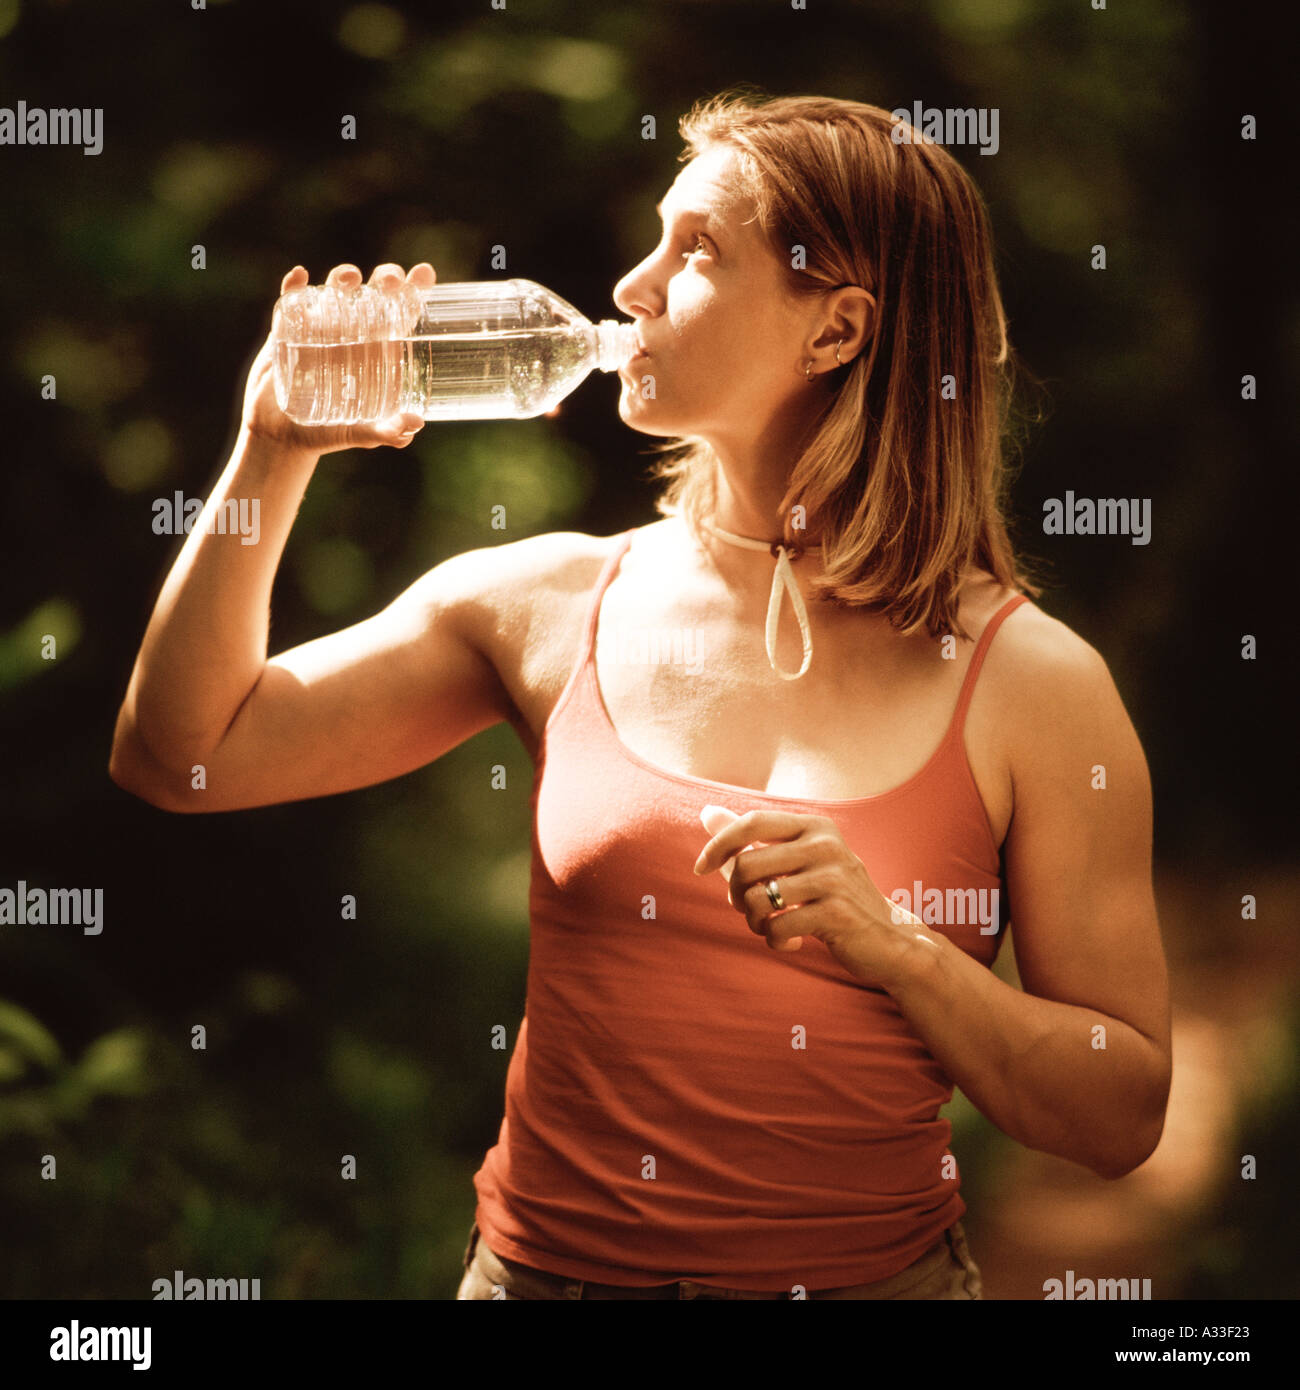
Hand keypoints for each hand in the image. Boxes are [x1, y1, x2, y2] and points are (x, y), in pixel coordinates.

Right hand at [241, 261, 435, 456]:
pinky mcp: (287, 331)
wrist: (281, 437)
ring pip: (335, 290)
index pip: (401, 314)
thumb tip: (415, 424)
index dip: (414, 290)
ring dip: (344, 278)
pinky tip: (299, 277)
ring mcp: (320, 328)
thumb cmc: (329, 435)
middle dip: (385, 278)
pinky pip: (290, 301)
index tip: (425, 274)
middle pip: (374, 294)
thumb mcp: (362, 435)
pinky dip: (294, 286)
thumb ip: (387, 432)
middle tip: (388, 282)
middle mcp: (353, 334)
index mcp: (378, 351)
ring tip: (350, 280)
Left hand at [693, 806, 930, 988]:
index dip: (718, 845)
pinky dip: (774, 940)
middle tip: (749, 911)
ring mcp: (834, 877)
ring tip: (769, 927)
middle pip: (746, 865)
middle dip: (735, 895)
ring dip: (753, 922)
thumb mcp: (798, 860)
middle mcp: (826, 845)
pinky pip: (777, 926)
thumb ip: (752, 839)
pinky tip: (790, 942)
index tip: (700, 868)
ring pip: (756, 899)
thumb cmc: (833, 897)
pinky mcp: (837, 912)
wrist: (890, 938)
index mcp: (814, 826)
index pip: (751, 822)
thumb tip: (706, 813)